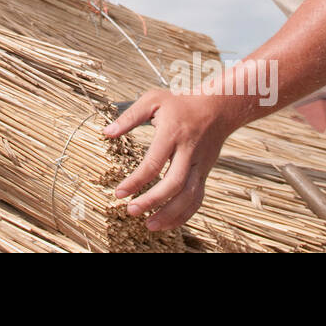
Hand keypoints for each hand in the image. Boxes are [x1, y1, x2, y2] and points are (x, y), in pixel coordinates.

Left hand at [102, 88, 233, 230]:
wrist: (219, 107)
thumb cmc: (181, 102)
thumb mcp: (153, 100)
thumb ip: (129, 116)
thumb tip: (106, 133)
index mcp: (172, 133)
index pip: (154, 163)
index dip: (136, 181)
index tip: (119, 193)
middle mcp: (188, 151)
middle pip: (174, 183)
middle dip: (153, 201)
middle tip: (131, 211)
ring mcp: (200, 164)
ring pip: (189, 196)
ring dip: (170, 214)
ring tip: (149, 225)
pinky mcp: (206, 172)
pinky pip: (198, 199)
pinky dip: (184, 214)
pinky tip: (167, 223)